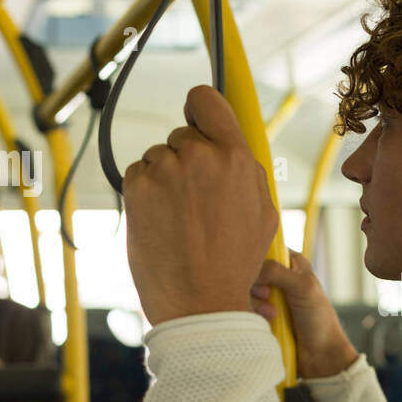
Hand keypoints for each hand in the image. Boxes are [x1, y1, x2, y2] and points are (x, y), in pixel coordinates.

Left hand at [122, 86, 280, 326]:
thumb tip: (233, 147)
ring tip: (179, 219)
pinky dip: (145, 195)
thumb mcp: (264, 215)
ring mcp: (165, 170)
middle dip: (187, 160)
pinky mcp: (137, 188)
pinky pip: (137, 175)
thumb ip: (248, 173)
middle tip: (195, 200)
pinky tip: (161, 223)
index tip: (197, 121)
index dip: (199, 108)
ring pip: (158, 157)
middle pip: (183, 135)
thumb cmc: (234, 264)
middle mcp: (200, 156)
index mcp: (236, 157)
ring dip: (164, 180)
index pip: (207, 99)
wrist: (200, 302)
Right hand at [251, 250, 357, 378]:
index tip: (263, 275)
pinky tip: (268, 323)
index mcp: (291, 262)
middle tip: (267, 296)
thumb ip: (277, 271)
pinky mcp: (260, 315)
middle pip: (249, 271)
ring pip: (244, 291)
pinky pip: (244, 309)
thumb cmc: (318, 319)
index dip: (257, 259)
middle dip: (255, 285)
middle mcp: (278, 276)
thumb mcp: (303, 287)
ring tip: (272, 315)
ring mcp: (268, 297)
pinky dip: (253, 315)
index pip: (265, 248)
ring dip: (255, 303)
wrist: (319, 356)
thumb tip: (251, 269)